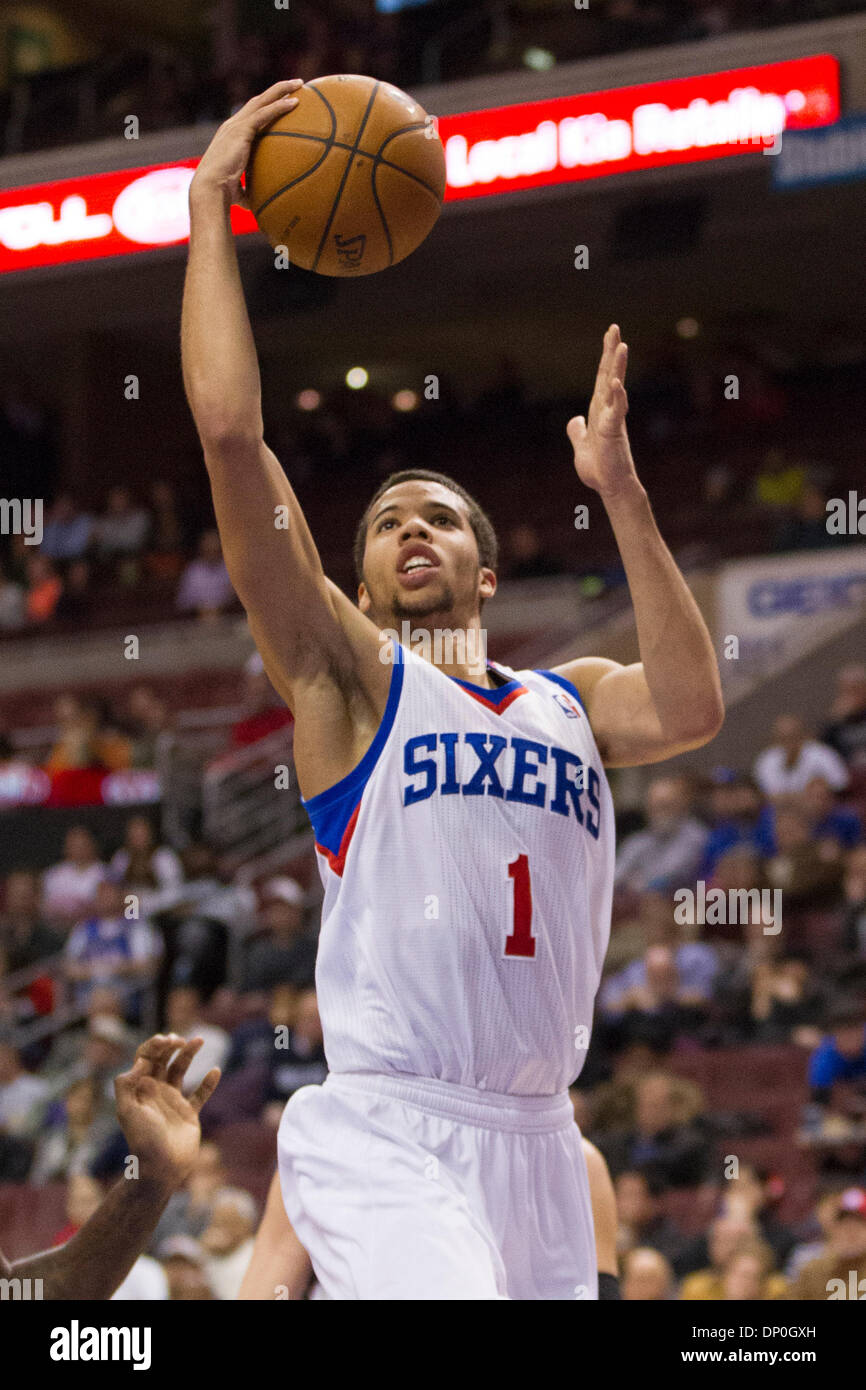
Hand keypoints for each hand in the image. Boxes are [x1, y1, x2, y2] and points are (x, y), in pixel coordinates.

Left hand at [114, 1033, 219, 1186]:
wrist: (161, 1169)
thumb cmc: (143, 1141)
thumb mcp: (126, 1111)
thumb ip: (126, 1084)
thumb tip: (141, 1061)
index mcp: (140, 1089)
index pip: (145, 1058)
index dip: (154, 1046)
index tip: (166, 1040)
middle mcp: (155, 1092)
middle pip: (163, 1060)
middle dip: (171, 1045)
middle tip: (180, 1039)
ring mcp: (172, 1102)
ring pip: (181, 1071)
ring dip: (189, 1054)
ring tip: (198, 1040)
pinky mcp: (189, 1114)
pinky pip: (200, 1095)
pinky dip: (208, 1083)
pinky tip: (215, 1070)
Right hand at [191, 80, 303, 207]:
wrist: (210, 190)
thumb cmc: (223, 195)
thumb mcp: (239, 190)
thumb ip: (248, 192)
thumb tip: (261, 205)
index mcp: (232, 136)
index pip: (251, 115)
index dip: (266, 106)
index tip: (282, 101)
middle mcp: (233, 125)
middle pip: (258, 101)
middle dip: (276, 91)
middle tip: (295, 85)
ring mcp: (236, 125)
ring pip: (262, 100)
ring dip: (281, 90)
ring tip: (300, 84)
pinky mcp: (241, 130)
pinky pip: (265, 113)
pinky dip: (280, 106)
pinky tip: (295, 102)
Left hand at [567, 325, 639, 499]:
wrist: (609, 487)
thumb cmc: (599, 469)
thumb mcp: (581, 447)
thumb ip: (577, 432)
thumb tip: (574, 421)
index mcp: (599, 410)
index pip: (602, 378)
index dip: (605, 357)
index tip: (611, 336)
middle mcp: (608, 410)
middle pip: (609, 375)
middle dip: (612, 351)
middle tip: (614, 328)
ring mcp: (612, 419)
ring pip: (615, 388)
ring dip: (618, 367)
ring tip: (622, 346)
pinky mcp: (613, 432)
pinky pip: (615, 411)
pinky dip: (617, 397)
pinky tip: (616, 383)